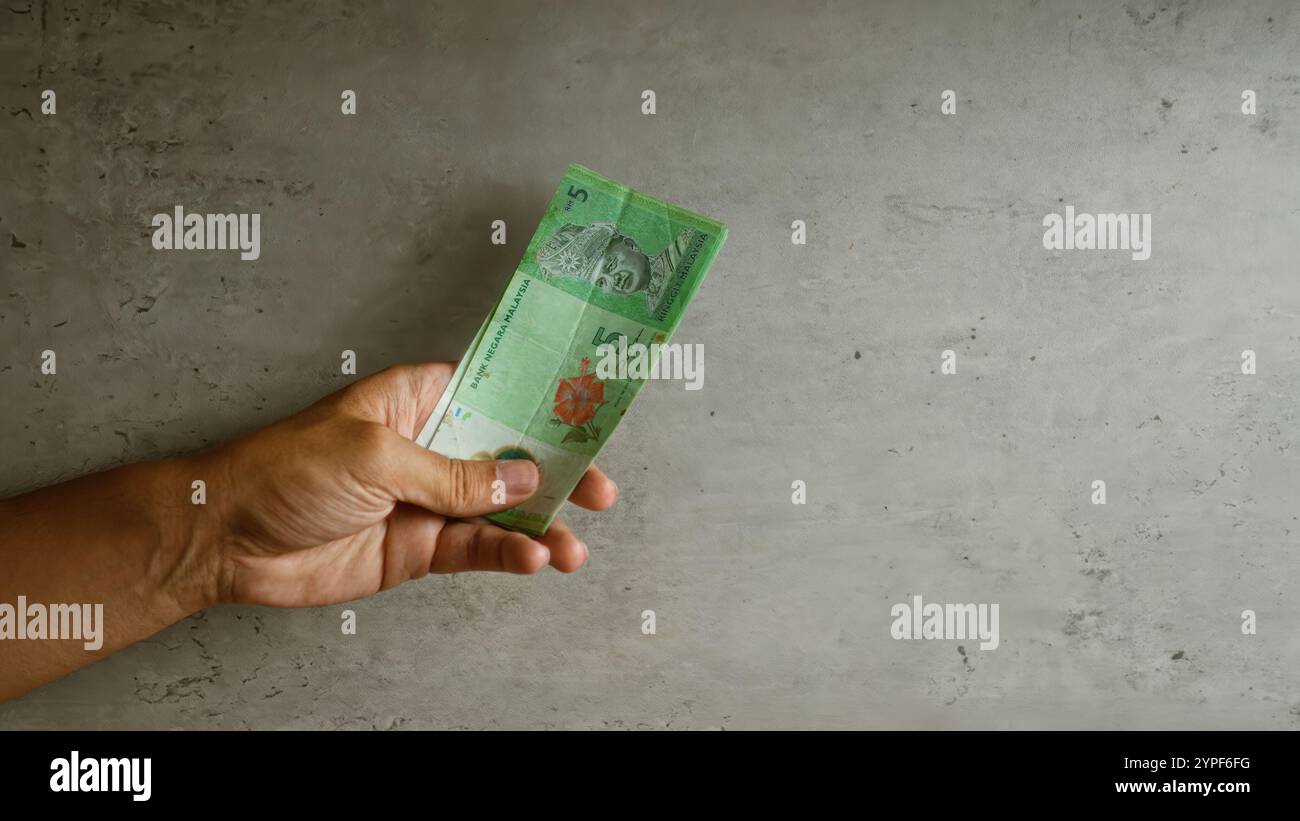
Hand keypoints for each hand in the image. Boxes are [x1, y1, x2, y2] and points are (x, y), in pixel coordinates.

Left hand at [189, 363, 617, 607]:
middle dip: (557, 473)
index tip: (591, 411)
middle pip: (510, 456)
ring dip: (541, 527)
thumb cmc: (283, 470)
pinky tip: (531, 559)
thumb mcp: (374, 457)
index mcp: (420, 400)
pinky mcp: (419, 548)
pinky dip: (507, 555)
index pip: (496, 392)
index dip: (544, 403)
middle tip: (600, 490)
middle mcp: (431, 447)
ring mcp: (428, 500)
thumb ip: (452, 474)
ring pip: (501, 512)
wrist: (227, 539)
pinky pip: (476, 550)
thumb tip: (519, 480)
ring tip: (572, 547)